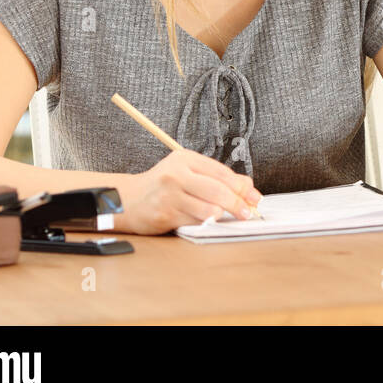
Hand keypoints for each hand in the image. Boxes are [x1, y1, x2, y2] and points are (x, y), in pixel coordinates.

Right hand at [115, 149, 261, 234]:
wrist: (128, 199)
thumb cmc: (164, 185)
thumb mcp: (189, 172)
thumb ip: (217, 177)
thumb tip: (248, 187)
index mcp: (185, 158)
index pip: (221, 173)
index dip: (242, 187)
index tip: (255, 198)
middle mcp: (176, 174)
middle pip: (217, 190)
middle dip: (237, 203)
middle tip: (248, 213)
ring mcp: (169, 195)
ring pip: (208, 208)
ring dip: (223, 216)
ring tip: (230, 218)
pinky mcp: (165, 214)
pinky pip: (195, 221)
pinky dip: (206, 223)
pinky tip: (210, 222)